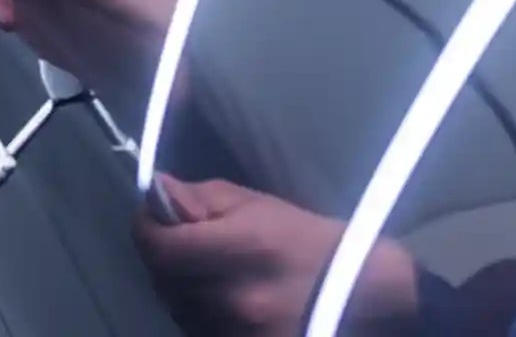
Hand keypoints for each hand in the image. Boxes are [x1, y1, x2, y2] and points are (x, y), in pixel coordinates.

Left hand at [134, 177, 418, 336]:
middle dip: (165, 256)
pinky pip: (197, 328)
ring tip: (210, 272)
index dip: (147, 227)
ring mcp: (238, 333)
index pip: (160, 246)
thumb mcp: (259, 205)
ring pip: (177, 308)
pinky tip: (223, 298)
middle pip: (163, 279)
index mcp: (244, 249)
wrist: (368, 295)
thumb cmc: (312, 240)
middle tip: (184, 242)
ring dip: (180, 287)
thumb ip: (202, 200)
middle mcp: (235, 299)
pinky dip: (199, 312)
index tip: (154, 217)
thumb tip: (157, 192)